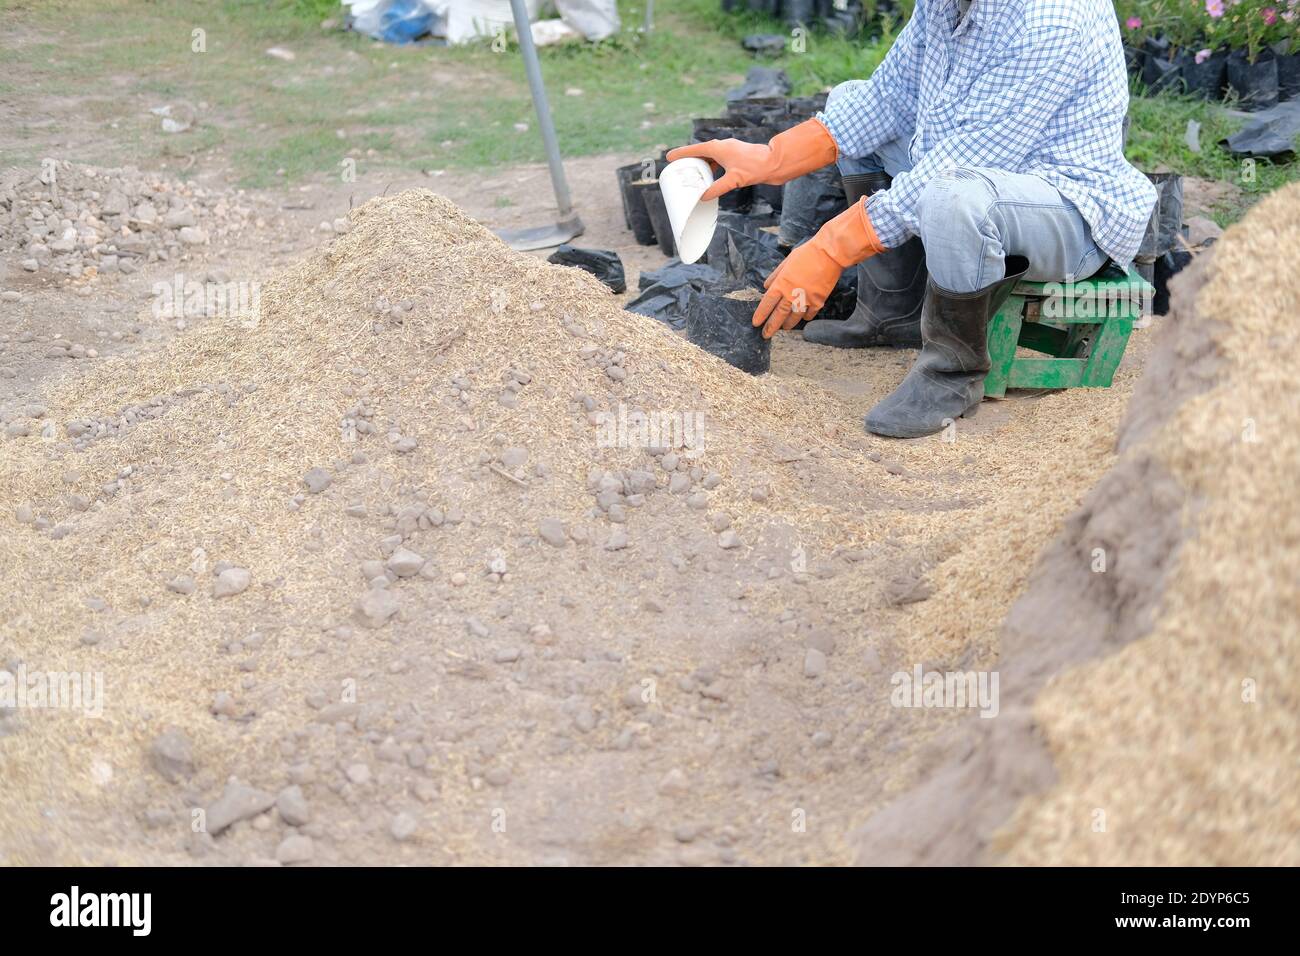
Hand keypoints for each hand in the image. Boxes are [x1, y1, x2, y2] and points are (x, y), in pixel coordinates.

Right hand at [666, 118, 837, 201]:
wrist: (773, 162)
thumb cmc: (754, 168)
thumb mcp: (733, 180)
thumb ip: (717, 189)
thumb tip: (703, 198)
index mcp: (718, 148)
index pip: (694, 149)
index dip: (681, 154)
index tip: (669, 157)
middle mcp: (722, 146)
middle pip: (700, 151)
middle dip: (688, 159)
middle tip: (678, 168)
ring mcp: (729, 149)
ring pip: (709, 155)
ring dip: (700, 163)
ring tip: (691, 173)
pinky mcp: (735, 154)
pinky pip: (717, 158)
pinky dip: (710, 165)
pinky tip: (710, 175)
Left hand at [752, 200, 886, 337]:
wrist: (829, 254)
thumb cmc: (807, 254)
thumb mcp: (786, 262)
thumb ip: (775, 276)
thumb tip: (766, 286)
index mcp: (781, 284)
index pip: (767, 303)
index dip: (761, 314)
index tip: (756, 323)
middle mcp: (791, 294)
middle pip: (779, 315)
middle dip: (771, 327)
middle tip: (765, 335)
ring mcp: (806, 299)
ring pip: (794, 317)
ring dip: (788, 324)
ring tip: (784, 329)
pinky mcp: (818, 301)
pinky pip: (809, 314)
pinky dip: (805, 317)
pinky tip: (803, 318)